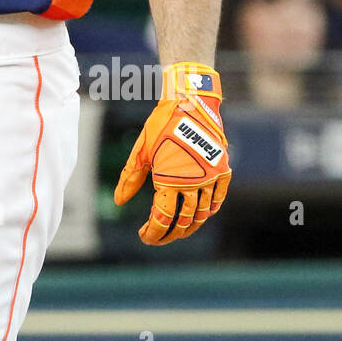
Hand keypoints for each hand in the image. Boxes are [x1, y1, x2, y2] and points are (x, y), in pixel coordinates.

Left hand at [114, 63, 230, 244]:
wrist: (190, 102)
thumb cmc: (161, 125)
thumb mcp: (141, 150)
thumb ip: (130, 177)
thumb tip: (119, 201)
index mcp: (170, 180)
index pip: (162, 218)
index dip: (154, 232)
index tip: (145, 236)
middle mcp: (193, 183)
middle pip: (184, 221)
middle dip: (170, 234)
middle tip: (159, 237)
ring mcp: (211, 178)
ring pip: (202, 215)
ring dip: (190, 227)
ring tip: (178, 231)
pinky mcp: (223, 172)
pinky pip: (217, 200)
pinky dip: (209, 212)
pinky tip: (200, 216)